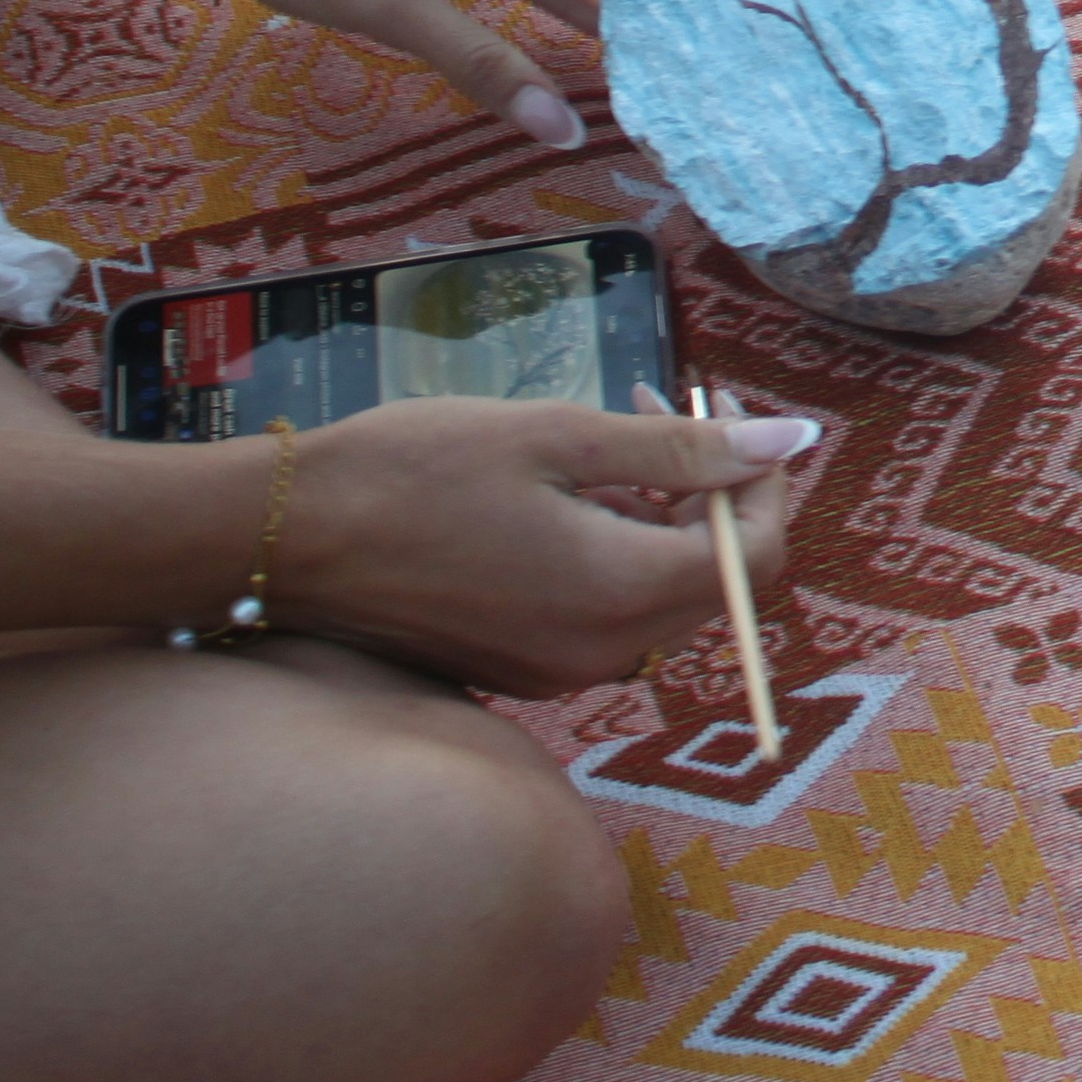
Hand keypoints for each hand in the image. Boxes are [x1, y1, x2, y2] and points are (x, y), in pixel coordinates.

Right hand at [262, 395, 812, 697]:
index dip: (760, 482)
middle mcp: (601, 651)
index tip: (720, 415)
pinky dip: (613, 548)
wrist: (284, 538)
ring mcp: (557, 670)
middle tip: (665, 410)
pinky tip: (567, 490)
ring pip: (661, 593)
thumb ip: (681, 451)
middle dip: (714, 492)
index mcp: (620, 595)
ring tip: (611, 435)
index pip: (756, 556)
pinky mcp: (519, 667)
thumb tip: (797, 439)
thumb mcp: (559, 439)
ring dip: (661, 515)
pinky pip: (606, 611)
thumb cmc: (415, 471)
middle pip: (717, 582)